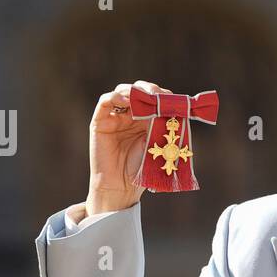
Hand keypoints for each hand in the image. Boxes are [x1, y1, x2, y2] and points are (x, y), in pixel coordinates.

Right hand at [84, 80, 170, 216]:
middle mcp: (130, 115)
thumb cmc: (141, 169)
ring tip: (146, 98)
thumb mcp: (157, 144)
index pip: (155, 98)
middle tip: (160, 96)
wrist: (122, 187)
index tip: (175, 101)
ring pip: (123, 91)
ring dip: (136, 91)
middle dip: (151, 90)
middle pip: (140, 90)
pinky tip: (126, 101)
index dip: (164, 96)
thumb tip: (175, 108)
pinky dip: (116, 97)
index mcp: (147, 119)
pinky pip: (105, 101)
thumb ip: (162, 125)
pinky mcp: (100, 121)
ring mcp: (115, 116)